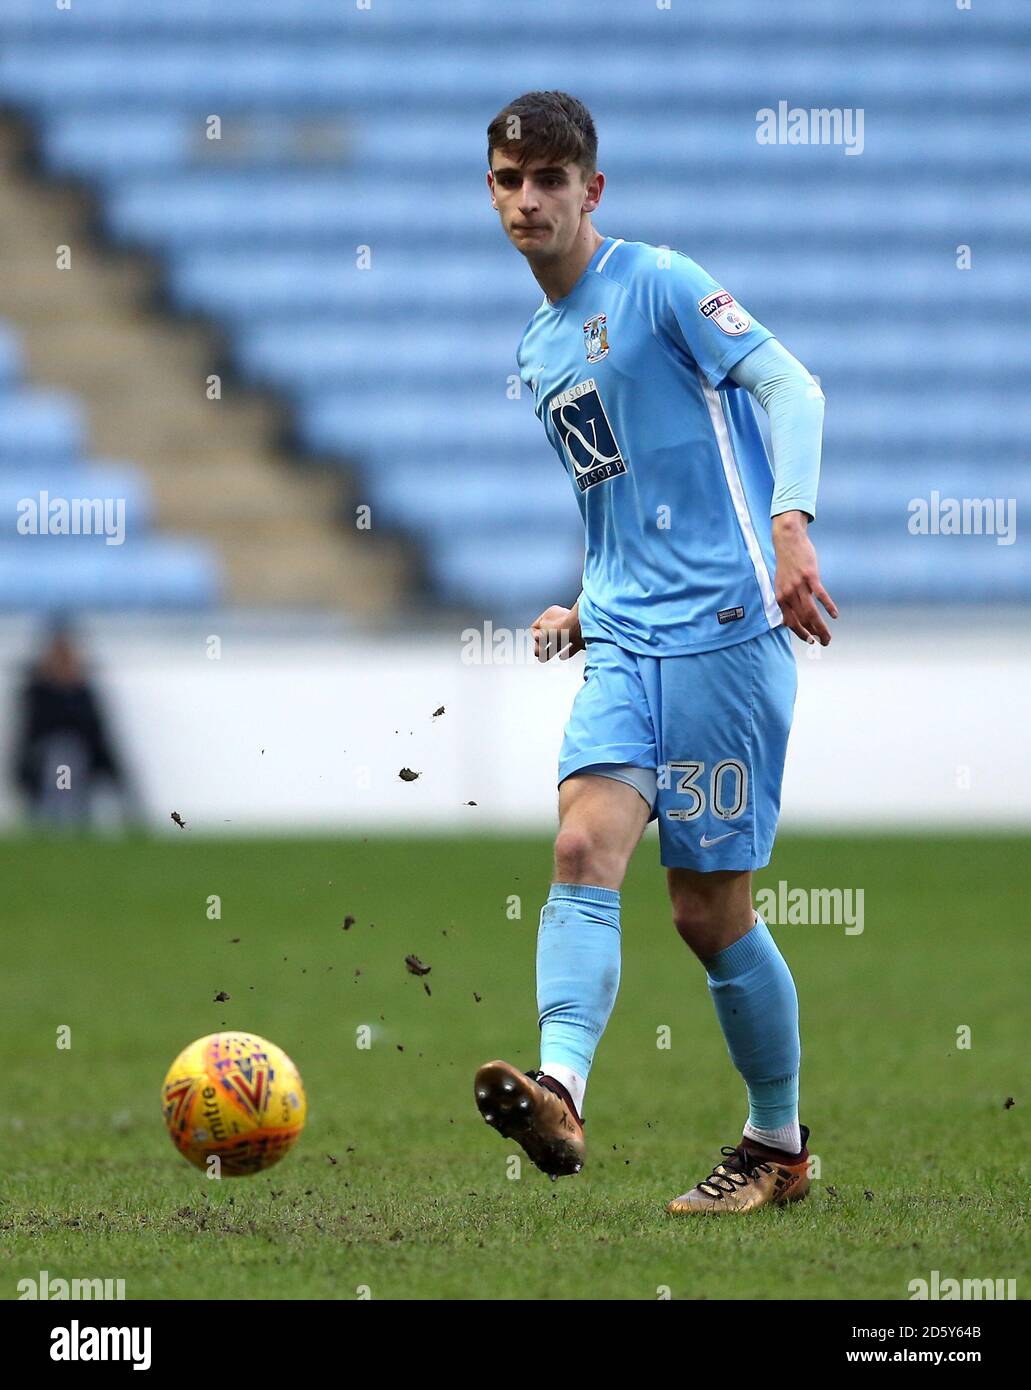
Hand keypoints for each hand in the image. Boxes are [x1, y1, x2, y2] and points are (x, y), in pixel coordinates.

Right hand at [531, 603, 584, 661]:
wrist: (584, 629)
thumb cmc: (564, 627)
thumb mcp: (543, 633)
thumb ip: (538, 638)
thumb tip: (538, 641)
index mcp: (552, 614)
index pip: (537, 626)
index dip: (535, 636)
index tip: (538, 641)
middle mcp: (562, 619)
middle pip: (548, 635)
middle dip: (542, 646)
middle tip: (539, 654)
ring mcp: (572, 629)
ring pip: (559, 641)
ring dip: (552, 650)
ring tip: (545, 658)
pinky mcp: (581, 638)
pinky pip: (572, 646)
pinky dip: (567, 652)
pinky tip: (562, 656)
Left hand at [772, 512, 837, 645]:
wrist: (788, 540)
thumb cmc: (787, 563)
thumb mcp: (780, 583)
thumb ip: (786, 599)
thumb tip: (789, 618)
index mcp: (781, 597)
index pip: (790, 622)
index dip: (801, 634)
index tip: (810, 641)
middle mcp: (788, 594)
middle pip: (802, 621)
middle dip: (814, 635)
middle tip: (824, 642)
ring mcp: (799, 585)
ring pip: (811, 612)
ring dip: (821, 627)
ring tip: (828, 636)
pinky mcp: (810, 576)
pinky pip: (820, 596)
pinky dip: (828, 606)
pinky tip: (834, 615)